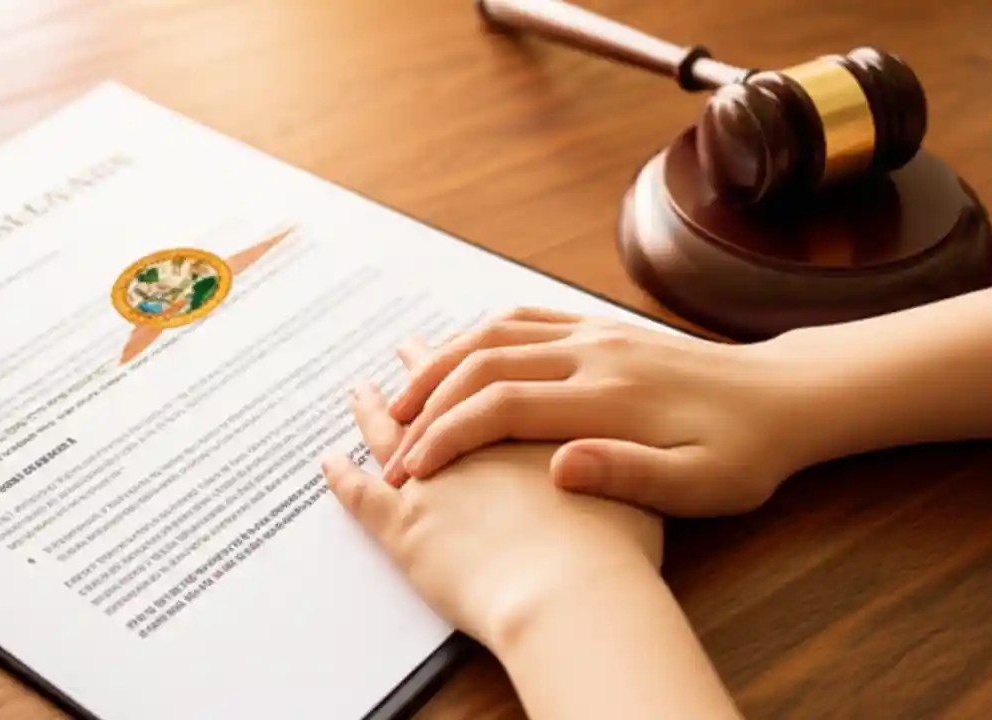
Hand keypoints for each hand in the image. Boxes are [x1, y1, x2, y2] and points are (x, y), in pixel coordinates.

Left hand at [321, 340, 662, 650]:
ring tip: (362, 390)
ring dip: (380, 406)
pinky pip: (360, 496)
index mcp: (538, 418)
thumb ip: (621, 442)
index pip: (497, 368)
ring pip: (396, 427)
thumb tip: (595, 412)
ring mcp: (434, 482)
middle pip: (443, 387)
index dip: (476, 356)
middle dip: (425, 368)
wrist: (584, 600)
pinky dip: (342, 478)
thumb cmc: (627, 545)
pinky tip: (329, 465)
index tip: (468, 345)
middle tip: (404, 349)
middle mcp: (479, 440)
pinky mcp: (405, 529)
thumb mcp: (661, 474)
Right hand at [382, 307, 822, 516]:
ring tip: (402, 397)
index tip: (412, 472)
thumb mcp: (702, 483)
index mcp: (610, 396)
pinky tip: (458, 356)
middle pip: (485, 362)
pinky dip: (479, 335)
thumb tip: (558, 468)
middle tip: (391, 442)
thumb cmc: (746, 452)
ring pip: (496, 332)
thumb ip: (630, 474)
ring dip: (441, 361)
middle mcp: (593, 353)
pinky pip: (525, 317)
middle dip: (428, 400)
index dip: (448, 436)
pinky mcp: (600, 327)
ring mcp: (595, 333)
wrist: (785, 397)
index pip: (503, 407)